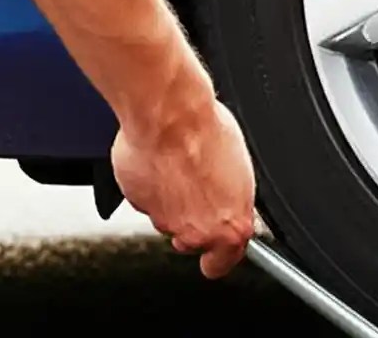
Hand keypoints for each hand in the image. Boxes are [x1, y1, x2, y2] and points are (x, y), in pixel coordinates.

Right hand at [111, 99, 255, 278]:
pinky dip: (152, 186)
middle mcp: (195, 231)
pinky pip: (146, 200)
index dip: (220, 257)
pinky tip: (161, 162)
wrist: (169, 116)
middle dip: (195, 222)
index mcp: (229, 227)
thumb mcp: (241, 172)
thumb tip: (232, 208)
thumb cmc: (208, 135)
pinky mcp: (136, 204)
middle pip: (193, 241)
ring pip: (169, 218)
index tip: (218, 254)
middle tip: (199, 191)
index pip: (223, 262)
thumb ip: (234, 203)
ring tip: (181, 167)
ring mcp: (164, 219)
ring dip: (173, 199)